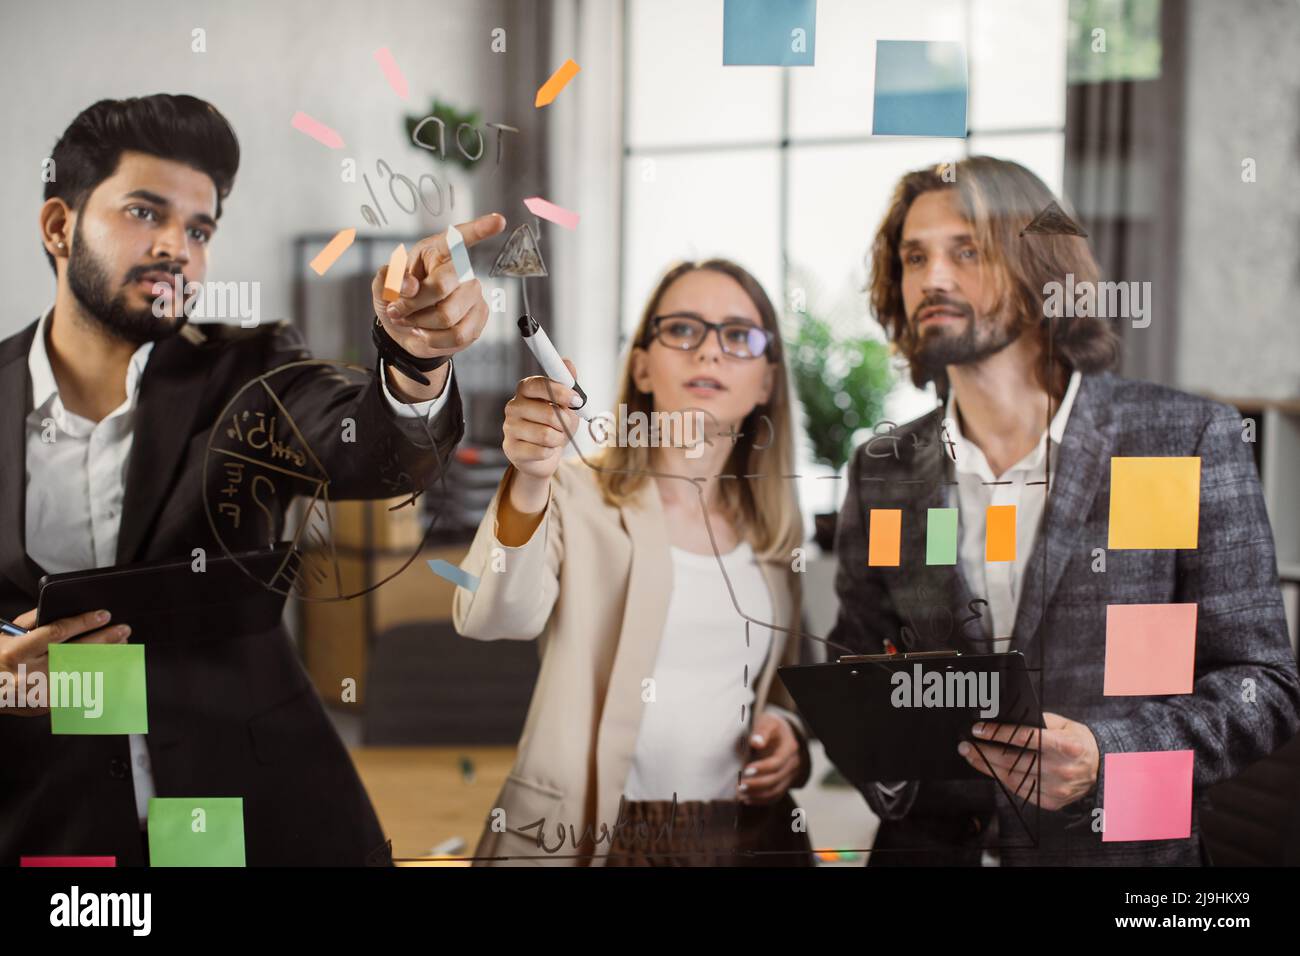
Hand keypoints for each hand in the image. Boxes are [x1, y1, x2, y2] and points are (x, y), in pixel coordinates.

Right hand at [0, 609, 129, 716]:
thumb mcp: (7, 634)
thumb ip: (33, 620)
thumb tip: (64, 611)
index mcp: (17, 651)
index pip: (56, 633)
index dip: (83, 623)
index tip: (103, 615)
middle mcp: (29, 672)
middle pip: (76, 653)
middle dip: (104, 640)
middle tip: (122, 630)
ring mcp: (39, 692)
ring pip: (82, 674)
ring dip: (106, 659)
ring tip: (122, 646)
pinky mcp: (46, 705)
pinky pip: (79, 691)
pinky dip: (97, 679)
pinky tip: (111, 669)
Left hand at [370, 213, 506, 398]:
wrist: (406, 332)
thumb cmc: (397, 300)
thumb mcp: (383, 286)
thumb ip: (390, 280)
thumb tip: (410, 285)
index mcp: (437, 251)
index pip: (458, 238)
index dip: (479, 229)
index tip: (498, 220)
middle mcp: (461, 270)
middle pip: (440, 287)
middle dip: (412, 305)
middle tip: (398, 310)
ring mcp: (473, 293)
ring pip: (447, 316)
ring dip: (421, 324)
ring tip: (413, 322)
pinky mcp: (479, 317)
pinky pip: (458, 335)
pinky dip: (434, 340)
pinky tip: (427, 333)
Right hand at [502, 360, 581, 502]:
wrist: (545, 454)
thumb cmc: (555, 425)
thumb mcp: (566, 404)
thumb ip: (568, 384)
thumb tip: (568, 363)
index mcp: (525, 389)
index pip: (537, 384)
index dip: (559, 392)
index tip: (576, 400)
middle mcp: (514, 406)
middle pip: (548, 413)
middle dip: (565, 422)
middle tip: (564, 425)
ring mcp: (509, 428)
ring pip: (546, 435)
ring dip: (559, 438)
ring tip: (555, 438)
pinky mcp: (511, 449)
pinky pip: (541, 451)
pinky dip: (550, 452)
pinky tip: (545, 449)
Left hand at [738, 712, 805, 804]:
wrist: (781, 733)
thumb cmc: (771, 726)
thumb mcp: (767, 722)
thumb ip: (761, 731)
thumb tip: (755, 742)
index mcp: (790, 747)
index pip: (777, 762)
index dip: (762, 768)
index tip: (745, 770)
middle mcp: (793, 763)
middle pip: (776, 779)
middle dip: (756, 784)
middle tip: (739, 786)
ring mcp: (791, 774)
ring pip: (776, 791)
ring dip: (757, 795)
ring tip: (740, 794)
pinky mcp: (785, 782)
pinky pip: (775, 795)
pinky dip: (761, 800)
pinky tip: (746, 799)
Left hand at [958, 711, 1099, 810]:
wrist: (1101, 770)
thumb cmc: (1078, 742)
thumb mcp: (1064, 724)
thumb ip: (1038, 721)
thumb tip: (1005, 718)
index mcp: (1066, 746)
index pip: (1025, 738)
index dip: (998, 733)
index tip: (978, 729)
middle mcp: (1062, 769)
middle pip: (1014, 760)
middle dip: (985, 751)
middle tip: (965, 744)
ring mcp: (1056, 788)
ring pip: (1013, 777)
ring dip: (987, 766)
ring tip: (971, 755)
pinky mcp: (1051, 801)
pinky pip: (1020, 790)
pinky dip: (1002, 778)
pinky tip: (989, 768)